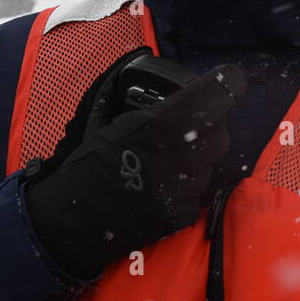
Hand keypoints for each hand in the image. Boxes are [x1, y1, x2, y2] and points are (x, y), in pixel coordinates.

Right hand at [23, 59, 246, 278]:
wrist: (72, 220)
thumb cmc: (89, 164)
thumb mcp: (118, 121)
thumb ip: (159, 108)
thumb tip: (190, 91)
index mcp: (164, 124)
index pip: (222, 94)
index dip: (228, 85)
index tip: (227, 81)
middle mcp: (182, 154)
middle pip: (222, 132)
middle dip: (210, 127)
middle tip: (185, 129)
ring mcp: (185, 187)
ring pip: (212, 164)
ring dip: (198, 159)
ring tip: (165, 161)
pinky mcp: (183, 214)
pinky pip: (198, 192)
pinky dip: (186, 187)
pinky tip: (160, 186)